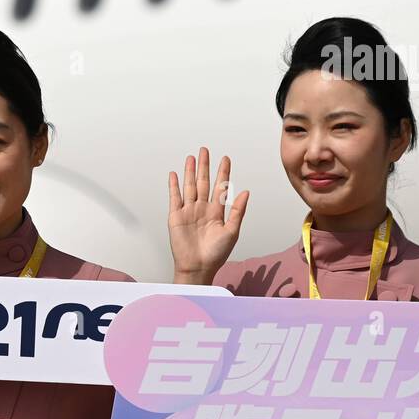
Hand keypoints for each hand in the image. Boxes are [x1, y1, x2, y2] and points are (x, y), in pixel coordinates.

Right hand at [168, 147, 247, 284]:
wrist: (198, 267)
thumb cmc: (216, 254)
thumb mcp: (232, 231)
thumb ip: (237, 211)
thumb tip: (245, 192)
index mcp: (216, 212)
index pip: (220, 187)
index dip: (222, 172)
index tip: (225, 159)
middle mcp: (202, 209)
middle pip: (203, 182)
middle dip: (205, 166)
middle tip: (205, 150)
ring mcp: (188, 212)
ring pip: (190, 187)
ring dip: (190, 172)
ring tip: (191, 158)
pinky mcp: (176, 217)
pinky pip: (175, 198)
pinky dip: (174, 186)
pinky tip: (174, 175)